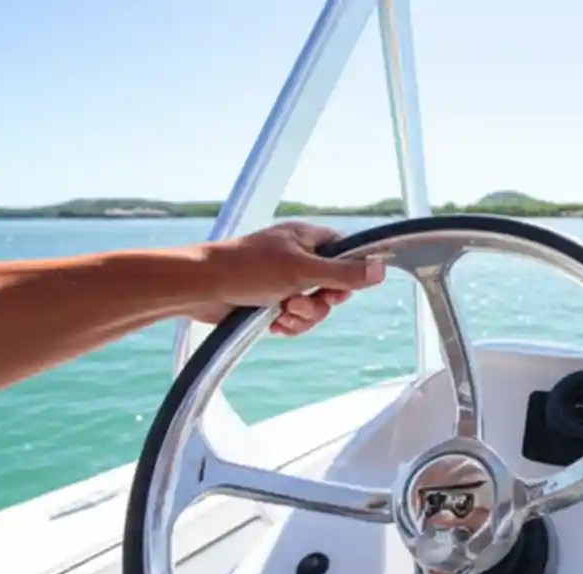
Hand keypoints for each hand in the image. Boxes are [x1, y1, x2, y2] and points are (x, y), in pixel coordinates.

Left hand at [187, 221, 385, 335]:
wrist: (201, 288)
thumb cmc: (247, 269)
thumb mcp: (303, 271)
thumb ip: (343, 273)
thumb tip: (380, 270)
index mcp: (307, 238)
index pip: (345, 253)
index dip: (348, 274)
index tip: (338, 288)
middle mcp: (298, 258)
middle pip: (332, 287)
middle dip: (319, 303)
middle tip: (298, 302)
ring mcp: (284, 281)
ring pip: (315, 307)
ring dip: (302, 317)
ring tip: (281, 313)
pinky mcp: (271, 302)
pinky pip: (295, 319)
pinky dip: (288, 325)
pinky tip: (273, 324)